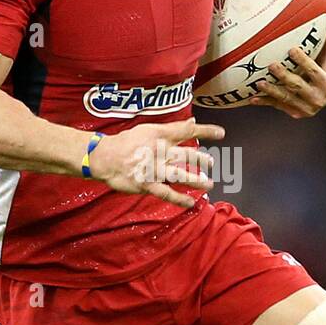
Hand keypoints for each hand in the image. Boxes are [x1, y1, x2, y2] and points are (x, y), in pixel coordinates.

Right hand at [86, 118, 225, 208]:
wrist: (104, 157)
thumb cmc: (126, 142)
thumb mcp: (148, 129)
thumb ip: (172, 129)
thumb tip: (193, 122)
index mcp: (160, 135)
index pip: (187, 131)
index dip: (206, 131)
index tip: (221, 134)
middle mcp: (159, 151)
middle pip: (187, 155)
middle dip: (202, 160)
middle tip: (212, 162)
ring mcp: (154, 169)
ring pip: (180, 175)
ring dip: (197, 180)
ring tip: (208, 183)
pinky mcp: (147, 185)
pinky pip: (167, 194)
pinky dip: (180, 199)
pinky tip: (191, 202)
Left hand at [250, 8, 325, 117]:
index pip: (315, 71)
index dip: (304, 62)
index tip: (292, 50)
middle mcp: (318, 98)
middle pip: (298, 86)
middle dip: (284, 76)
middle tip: (271, 64)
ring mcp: (306, 108)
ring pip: (285, 99)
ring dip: (271, 91)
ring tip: (259, 82)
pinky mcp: (295, 112)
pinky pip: (277, 106)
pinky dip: (265, 102)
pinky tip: (252, 97)